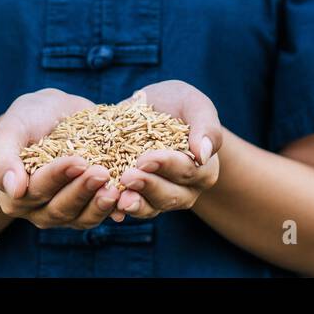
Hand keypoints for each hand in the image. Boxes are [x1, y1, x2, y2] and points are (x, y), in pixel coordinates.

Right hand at [0, 88, 123, 228]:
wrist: (55, 114)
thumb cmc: (28, 119)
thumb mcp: (12, 129)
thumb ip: (3, 159)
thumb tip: (13, 189)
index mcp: (15, 194)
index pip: (36, 190)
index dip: (57, 177)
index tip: (77, 160)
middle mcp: (39, 209)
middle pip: (60, 208)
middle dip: (82, 191)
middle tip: (101, 172)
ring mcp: (66, 211)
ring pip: (83, 217)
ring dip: (100, 205)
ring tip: (116, 188)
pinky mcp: (89, 207)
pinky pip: (103, 214)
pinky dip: (116, 208)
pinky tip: (129, 198)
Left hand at [111, 81, 222, 221]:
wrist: (153, 109)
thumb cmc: (178, 103)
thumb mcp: (193, 104)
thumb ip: (205, 127)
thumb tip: (203, 155)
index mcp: (204, 169)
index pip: (186, 170)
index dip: (165, 166)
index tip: (144, 159)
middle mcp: (186, 189)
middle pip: (169, 195)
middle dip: (147, 186)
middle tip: (127, 177)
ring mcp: (161, 197)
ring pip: (151, 208)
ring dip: (134, 204)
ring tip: (118, 198)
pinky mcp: (140, 199)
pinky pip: (130, 209)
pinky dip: (118, 209)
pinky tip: (108, 207)